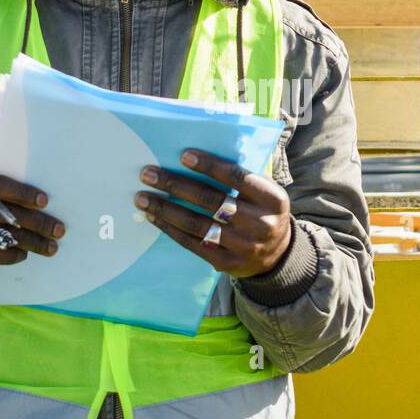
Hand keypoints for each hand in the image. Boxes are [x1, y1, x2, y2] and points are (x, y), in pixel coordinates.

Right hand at [0, 170, 64, 273]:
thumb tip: (33, 194)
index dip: (21, 192)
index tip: (44, 201)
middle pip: (2, 213)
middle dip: (36, 221)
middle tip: (58, 228)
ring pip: (2, 237)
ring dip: (31, 242)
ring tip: (50, 245)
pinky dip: (14, 254)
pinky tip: (25, 253)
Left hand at [134, 149, 291, 278]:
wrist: (277, 255)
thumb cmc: (262, 211)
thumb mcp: (265, 192)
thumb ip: (241, 176)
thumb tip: (197, 157)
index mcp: (272, 199)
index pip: (237, 177)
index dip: (209, 166)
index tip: (183, 156)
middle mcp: (260, 223)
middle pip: (211, 201)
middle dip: (176, 185)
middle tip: (148, 174)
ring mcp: (243, 246)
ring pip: (197, 224)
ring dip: (165, 209)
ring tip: (142, 197)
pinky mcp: (226, 262)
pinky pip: (193, 243)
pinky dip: (170, 228)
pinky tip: (154, 217)